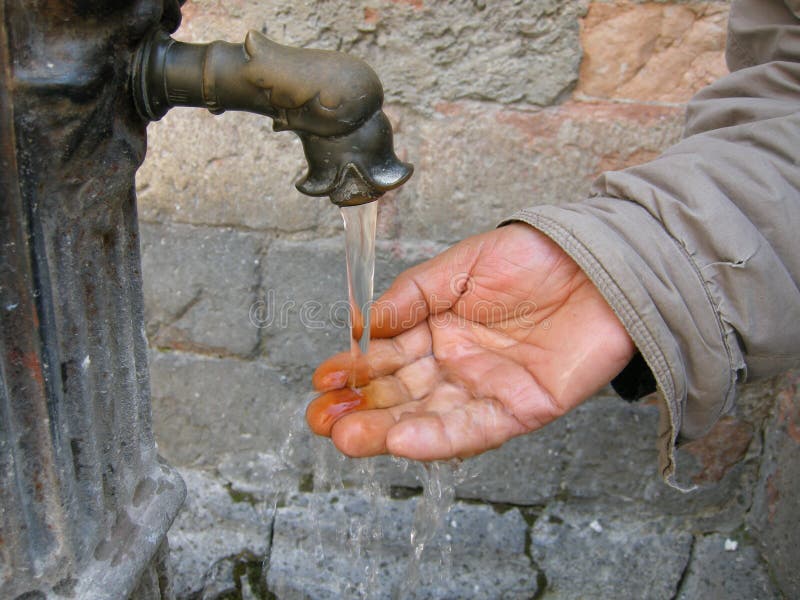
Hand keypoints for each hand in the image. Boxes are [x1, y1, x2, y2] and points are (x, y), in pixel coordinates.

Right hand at [307, 223, 634, 459]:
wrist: (599, 263)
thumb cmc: (535, 258)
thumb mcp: (462, 263)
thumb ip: (412, 295)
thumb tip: (362, 324)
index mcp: (438, 329)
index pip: (387, 357)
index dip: (353, 369)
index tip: (323, 379)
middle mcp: (457, 365)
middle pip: (401, 395)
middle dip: (359, 409)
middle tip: (322, 420)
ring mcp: (487, 389)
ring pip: (429, 418)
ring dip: (386, 430)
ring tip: (346, 437)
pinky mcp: (521, 409)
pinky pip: (474, 428)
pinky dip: (438, 438)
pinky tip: (401, 438)